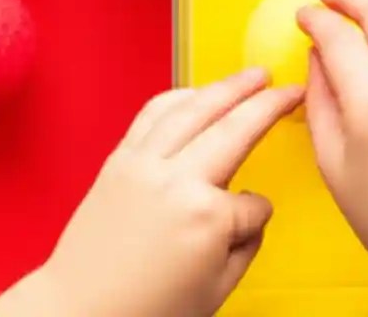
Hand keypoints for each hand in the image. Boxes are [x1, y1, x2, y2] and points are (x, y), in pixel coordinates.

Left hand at [0, 69, 302, 316]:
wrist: (79, 309)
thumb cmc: (144, 308)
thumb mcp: (217, 289)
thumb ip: (246, 244)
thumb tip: (253, 214)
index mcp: (206, 217)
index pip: (254, 203)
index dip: (257, 215)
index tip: (250, 224)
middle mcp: (176, 181)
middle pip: (233, 127)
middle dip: (266, 102)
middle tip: (288, 88)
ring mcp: (143, 164)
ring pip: (193, 108)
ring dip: (227, 86)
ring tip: (252, 75)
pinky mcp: (119, 160)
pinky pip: (153, 113)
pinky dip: (180, 96)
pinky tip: (199, 93)